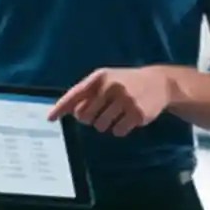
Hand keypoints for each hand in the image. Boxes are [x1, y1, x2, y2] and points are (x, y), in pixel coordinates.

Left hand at [48, 67, 169, 136]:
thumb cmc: (126, 82)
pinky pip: (117, 132)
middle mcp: (110, 87)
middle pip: (85, 116)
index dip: (61, 107)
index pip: (75, 94)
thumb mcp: (106, 80)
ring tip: (117, 113)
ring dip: (106, 124)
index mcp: (99, 77)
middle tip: (102, 112)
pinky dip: (120, 129)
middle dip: (90, 119)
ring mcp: (124, 100)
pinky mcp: (136, 113)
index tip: (50, 118)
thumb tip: (66, 111)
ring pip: (100, 126)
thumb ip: (86, 93)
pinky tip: (128, 118)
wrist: (159, 82)